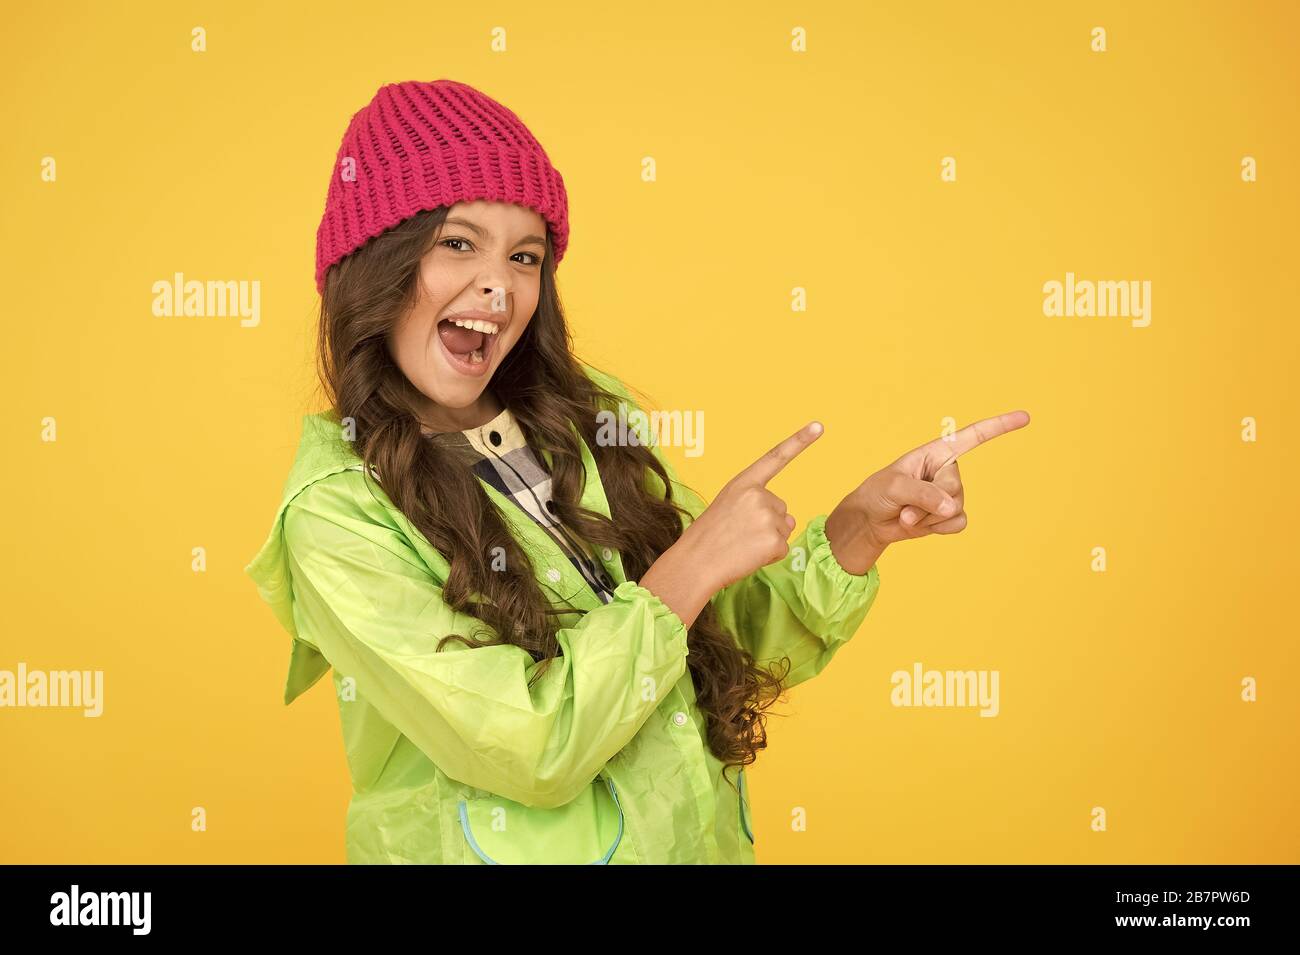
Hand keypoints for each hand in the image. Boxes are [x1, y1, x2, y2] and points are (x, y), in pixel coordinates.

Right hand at [676, 421, 824, 591]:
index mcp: (743, 483)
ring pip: (783, 529)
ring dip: (768, 540)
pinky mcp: (775, 541)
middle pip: (780, 508)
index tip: (819, 426)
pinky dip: (770, 556)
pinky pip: (783, 549)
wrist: (694, 564)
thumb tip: (790, 520)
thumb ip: (758, 505)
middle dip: (766, 523)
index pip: (775, 458)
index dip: (799, 441)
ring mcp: (768, 517)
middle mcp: (758, 495)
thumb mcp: (727, 507)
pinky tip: (749, 556)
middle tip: (738, 535)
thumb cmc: (707, 538)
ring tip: (741, 546)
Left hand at [824, 411, 1030, 573]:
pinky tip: (920, 524)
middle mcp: (947, 471)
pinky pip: (957, 524)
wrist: (871, 520)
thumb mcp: (895, 486)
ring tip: (907, 512)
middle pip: (955, 488)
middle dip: (928, 501)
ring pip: (954, 508)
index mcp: (937, 452)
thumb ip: (922, 494)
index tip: (1025, 417)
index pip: (972, 437)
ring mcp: (950, 494)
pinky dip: (936, 529)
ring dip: (926, 517)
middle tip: (904, 503)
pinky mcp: (949, 516)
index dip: (999, 427)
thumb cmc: (879, 492)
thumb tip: (950, 508)